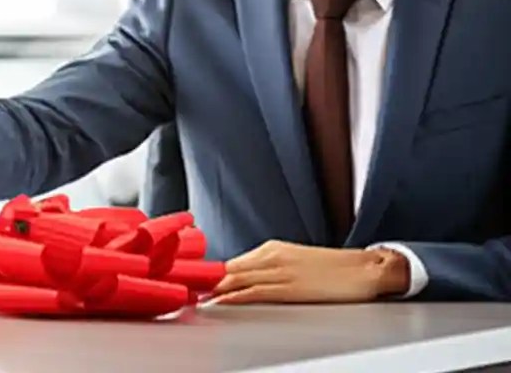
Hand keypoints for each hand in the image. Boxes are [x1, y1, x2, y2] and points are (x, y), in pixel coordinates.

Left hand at [209, 240, 409, 304]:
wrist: (365, 270)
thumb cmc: (333, 269)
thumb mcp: (294, 262)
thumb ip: (269, 269)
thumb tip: (245, 281)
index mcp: (272, 249)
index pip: (232, 263)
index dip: (211, 275)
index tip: (193, 283)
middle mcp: (272, 256)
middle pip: (230, 270)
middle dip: (207, 282)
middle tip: (186, 291)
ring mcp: (280, 271)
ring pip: (238, 279)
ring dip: (215, 289)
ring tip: (196, 298)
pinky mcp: (291, 287)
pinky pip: (255, 291)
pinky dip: (235, 296)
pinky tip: (221, 301)